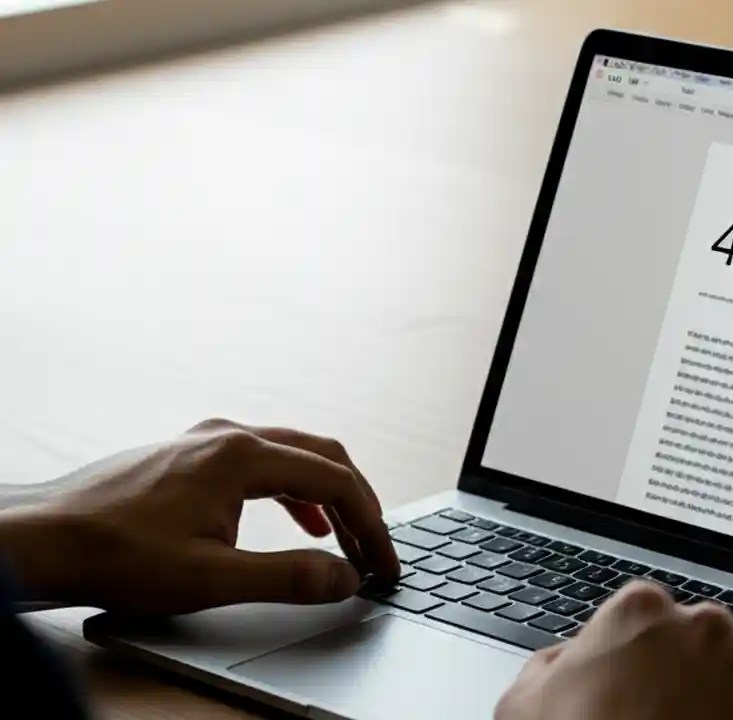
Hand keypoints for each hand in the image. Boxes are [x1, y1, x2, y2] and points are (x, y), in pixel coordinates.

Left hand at [0, 418, 398, 613]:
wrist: (44, 538)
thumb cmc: (117, 555)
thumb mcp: (213, 578)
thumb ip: (289, 577)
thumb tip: (345, 577)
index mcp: (242, 455)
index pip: (335, 479)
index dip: (370, 524)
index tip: (384, 561)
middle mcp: (229, 434)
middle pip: (322, 456)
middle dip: (358, 503)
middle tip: (377, 547)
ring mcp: (208, 440)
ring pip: (293, 455)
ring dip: (328, 495)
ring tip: (347, 537)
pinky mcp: (191, 454)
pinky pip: (264, 461)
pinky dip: (294, 490)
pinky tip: (299, 520)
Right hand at [496, 582, 732, 719]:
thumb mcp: (524, 703)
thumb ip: (550, 666)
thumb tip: (565, 661)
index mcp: (640, 611)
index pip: (652, 608)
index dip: (647, 644)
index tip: (642, 672)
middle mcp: (702, 626)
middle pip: (714, 628)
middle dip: (704, 658)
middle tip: (686, 699)